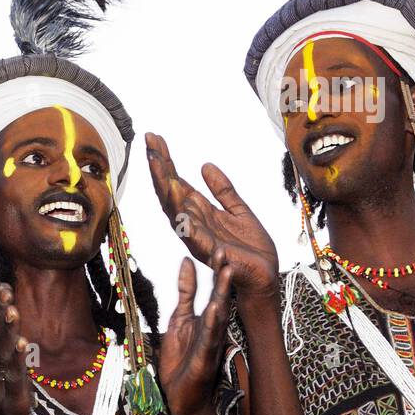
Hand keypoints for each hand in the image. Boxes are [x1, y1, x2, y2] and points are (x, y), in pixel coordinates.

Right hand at [0, 283, 32, 414]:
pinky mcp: (13, 402)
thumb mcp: (6, 374)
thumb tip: (12, 325)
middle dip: (0, 311)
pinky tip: (22, 345)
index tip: (0, 283)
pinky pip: (15, 378)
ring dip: (8, 331)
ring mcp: (0, 386)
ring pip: (3, 354)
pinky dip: (18, 361)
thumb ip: (7, 350)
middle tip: (4, 288)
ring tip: (14, 311)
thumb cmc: (6, 405)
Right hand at [146, 132, 277, 298]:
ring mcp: (197, 237)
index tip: (154, 138)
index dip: (165, 160)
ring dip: (164, 186)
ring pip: (174, 208)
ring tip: (157, 164)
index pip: (176, 181)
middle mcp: (192, 222)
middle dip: (158, 166)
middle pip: (169, 190)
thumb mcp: (239, 209)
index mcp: (199, 211)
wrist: (264, 276)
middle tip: (150, 142)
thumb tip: (205, 165)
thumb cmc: (251, 249)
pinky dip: (183, 218)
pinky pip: (192, 234)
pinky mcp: (209, 251)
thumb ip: (223, 189)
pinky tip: (176, 201)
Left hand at [159, 256, 232, 414]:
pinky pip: (209, 339)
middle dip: (223, 276)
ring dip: (222, 294)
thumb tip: (187, 261)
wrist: (181, 397)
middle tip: (227, 252)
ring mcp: (210, 343)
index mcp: (208, 318)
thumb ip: (186, 292)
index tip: (218, 247)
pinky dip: (211, 324)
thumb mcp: (179, 318)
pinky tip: (214, 309)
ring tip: (226, 273)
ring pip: (219, 315)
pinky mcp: (204, 358)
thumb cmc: (182, 359)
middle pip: (221, 298)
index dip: (217, 270)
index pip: (215, 290)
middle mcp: (213, 328)